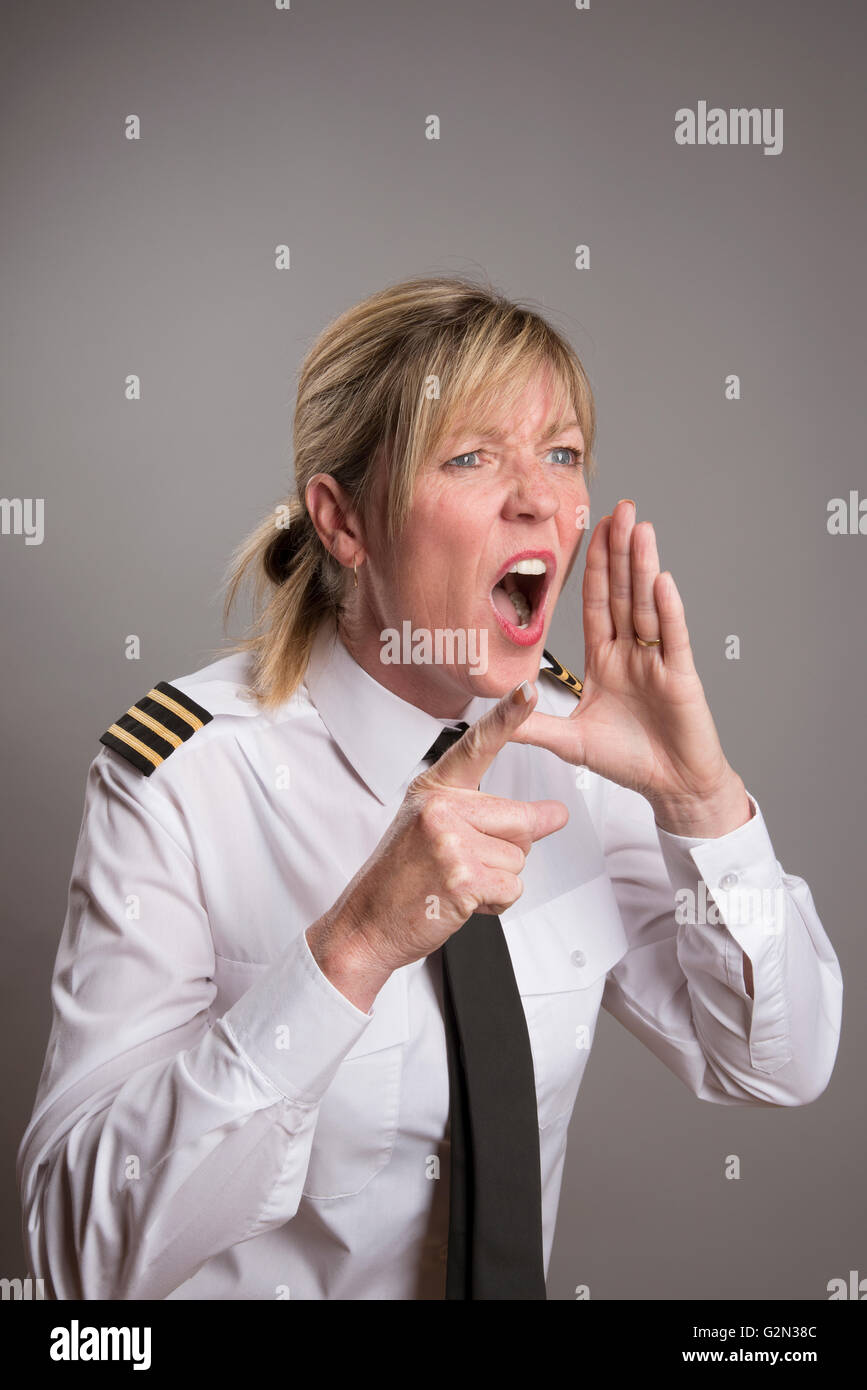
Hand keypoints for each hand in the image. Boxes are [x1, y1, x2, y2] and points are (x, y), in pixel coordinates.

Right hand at [307, 681, 568, 1009]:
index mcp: (434, 789)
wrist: (366, 923)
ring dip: (498, 880)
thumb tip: (555, 814)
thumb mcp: (439, 832)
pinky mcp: (462, 876)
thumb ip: (494, 818)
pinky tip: (460, 900)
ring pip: (519, 859)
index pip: (477, 745)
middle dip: (509, 850)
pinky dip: (495, 903)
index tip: (530, 690)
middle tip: (465, 864)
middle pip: (521, 820)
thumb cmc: (401, 878)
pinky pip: (511, 888)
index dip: (508, 716)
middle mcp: (441, 808)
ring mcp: (450, 841)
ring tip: (455, 882)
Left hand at [511, 500, 751, 836]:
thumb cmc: (629, 761)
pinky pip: (673, 639)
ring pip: (648, 606)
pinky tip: (661, 581)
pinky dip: (667, 611)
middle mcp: (633, 654)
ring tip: (639, 528)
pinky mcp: (681, 679)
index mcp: (607, 660)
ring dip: (643, 567)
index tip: (592, 530)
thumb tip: (492, 715)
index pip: (598, 604)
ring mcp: (658, 663)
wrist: (672, 786)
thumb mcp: (569, 741)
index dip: (595, 568)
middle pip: (625, 593)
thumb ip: (532, 724)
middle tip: (619, 508)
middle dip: (620, 551)